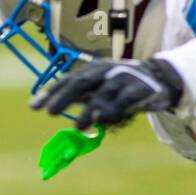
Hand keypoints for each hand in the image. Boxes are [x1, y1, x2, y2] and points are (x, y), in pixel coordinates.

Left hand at [33, 57, 183, 129]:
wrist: (161, 77)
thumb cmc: (124, 83)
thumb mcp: (100, 84)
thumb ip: (80, 94)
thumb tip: (52, 105)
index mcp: (94, 68)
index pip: (68, 79)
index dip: (51, 92)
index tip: (34, 106)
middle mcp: (106, 71)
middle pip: (81, 82)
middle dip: (64, 97)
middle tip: (50, 112)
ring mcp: (123, 79)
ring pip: (103, 93)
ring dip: (89, 110)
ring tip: (77, 126)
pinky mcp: (139, 91)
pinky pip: (124, 101)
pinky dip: (113, 110)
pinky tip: (101, 120)